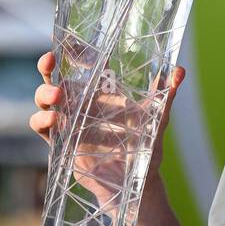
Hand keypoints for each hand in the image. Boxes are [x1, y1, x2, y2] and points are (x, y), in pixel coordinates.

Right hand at [28, 50, 186, 212]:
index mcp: (102, 93)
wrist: (139, 183)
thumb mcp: (157, 119)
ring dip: (44, 94)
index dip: (72, 52)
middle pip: (56, 79)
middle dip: (48, 67)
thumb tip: (181, 70)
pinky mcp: (64, 144)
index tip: (68, 41)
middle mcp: (83, 105)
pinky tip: (55, 119)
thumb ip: (166, 95)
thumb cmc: (147, 148)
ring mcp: (71, 124)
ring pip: (45, 101)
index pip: (82, 67)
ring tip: (56, 95)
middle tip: (50, 60)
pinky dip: (43, 122)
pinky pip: (44, 130)